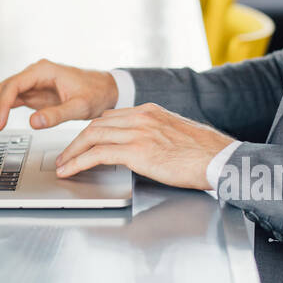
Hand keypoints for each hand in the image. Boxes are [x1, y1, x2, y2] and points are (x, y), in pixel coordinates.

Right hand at [0, 59, 119, 137]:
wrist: (106, 89)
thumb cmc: (96, 92)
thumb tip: (33, 122)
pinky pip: (9, 102)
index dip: (2, 105)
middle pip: (1, 89)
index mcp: (43, 71)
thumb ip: (57, 114)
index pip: (13, 85)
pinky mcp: (32, 95)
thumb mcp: (80, 106)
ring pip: (1, 96)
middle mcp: (33, 75)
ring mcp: (31, 84)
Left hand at [54, 102, 234, 189]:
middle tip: (65, 154)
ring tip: (62, 165)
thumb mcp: (177, 136)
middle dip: (76, 140)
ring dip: (72, 152)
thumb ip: (157, 137)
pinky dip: (79, 162)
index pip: (111, 117)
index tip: (83, 142)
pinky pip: (98, 154)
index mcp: (150, 111)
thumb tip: (147, 150)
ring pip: (92, 136)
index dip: (92, 131)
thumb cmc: (205, 153)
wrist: (220, 159)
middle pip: (97, 124)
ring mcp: (138, 132)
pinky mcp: (137, 151)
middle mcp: (141, 117)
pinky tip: (71, 171)